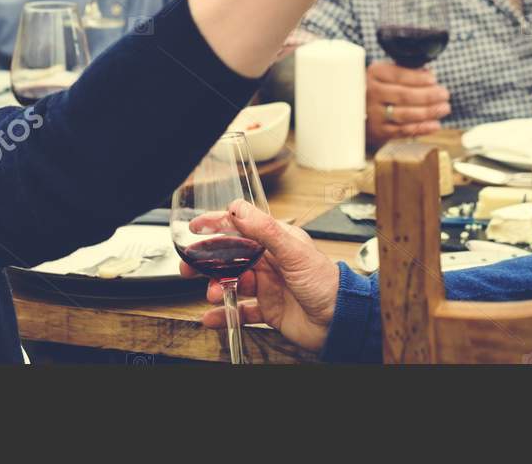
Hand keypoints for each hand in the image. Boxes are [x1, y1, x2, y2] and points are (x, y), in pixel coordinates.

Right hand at [181, 200, 339, 352]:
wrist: (341, 322)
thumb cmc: (327, 284)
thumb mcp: (294, 252)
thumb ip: (265, 230)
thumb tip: (238, 208)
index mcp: (277, 242)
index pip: (241, 228)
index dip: (217, 225)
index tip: (196, 227)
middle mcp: (270, 263)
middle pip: (230, 258)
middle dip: (208, 262)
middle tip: (189, 268)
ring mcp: (268, 287)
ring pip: (232, 284)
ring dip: (217, 288)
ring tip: (213, 295)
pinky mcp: (268, 310)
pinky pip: (240, 311)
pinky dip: (225, 315)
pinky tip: (213, 318)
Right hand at [366, 60, 449, 145]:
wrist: (360, 108)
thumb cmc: (381, 87)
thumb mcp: (387, 73)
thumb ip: (407, 71)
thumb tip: (429, 73)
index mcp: (374, 74)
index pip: (398, 75)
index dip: (418, 78)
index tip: (433, 79)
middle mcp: (371, 93)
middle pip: (403, 95)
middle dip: (428, 96)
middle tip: (444, 94)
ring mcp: (374, 114)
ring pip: (405, 114)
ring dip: (428, 112)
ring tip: (444, 108)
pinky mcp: (379, 131)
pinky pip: (403, 130)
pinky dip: (421, 128)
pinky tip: (435, 124)